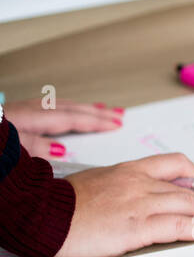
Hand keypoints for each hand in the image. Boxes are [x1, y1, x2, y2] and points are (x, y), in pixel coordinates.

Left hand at [4, 98, 121, 159]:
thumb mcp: (11, 149)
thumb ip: (36, 148)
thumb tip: (61, 150)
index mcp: (31, 118)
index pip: (72, 119)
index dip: (96, 122)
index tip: (117, 124)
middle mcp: (30, 110)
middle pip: (72, 109)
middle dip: (97, 112)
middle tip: (119, 114)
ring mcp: (23, 109)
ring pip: (62, 105)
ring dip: (84, 107)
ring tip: (100, 109)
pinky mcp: (15, 112)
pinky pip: (50, 105)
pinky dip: (66, 107)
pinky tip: (66, 109)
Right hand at [51, 154, 193, 256]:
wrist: (40, 216)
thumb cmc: (59, 208)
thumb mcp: (94, 187)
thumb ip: (118, 190)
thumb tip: (131, 204)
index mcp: (127, 171)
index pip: (172, 165)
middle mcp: (139, 182)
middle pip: (188, 187)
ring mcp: (141, 202)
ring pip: (191, 204)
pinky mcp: (139, 225)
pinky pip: (182, 225)